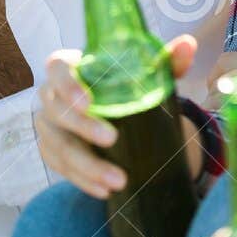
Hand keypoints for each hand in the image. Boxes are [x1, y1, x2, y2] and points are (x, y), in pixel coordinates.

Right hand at [36, 34, 200, 197]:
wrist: (117, 112)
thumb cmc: (126, 84)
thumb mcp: (148, 72)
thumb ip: (167, 59)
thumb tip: (188, 45)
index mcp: (69, 67)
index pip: (56, 68)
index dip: (67, 84)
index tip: (89, 103)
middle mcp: (51, 95)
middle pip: (56, 111)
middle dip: (83, 128)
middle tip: (112, 140)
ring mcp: (48, 126)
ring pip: (58, 146)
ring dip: (86, 166)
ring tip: (117, 180)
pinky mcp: (51, 151)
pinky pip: (60, 168)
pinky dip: (82, 181)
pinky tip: (103, 190)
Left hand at [208, 32, 236, 148]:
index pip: (226, 60)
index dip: (221, 70)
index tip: (224, 81)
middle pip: (218, 81)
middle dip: (215, 90)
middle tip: (222, 100)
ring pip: (216, 104)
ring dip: (216, 109)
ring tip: (229, 116)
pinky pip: (224, 126)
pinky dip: (223, 127)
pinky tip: (234, 131)